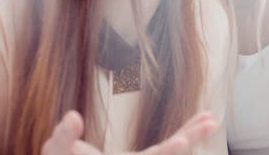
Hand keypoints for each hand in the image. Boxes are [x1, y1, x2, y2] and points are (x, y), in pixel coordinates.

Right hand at [42, 110, 217, 154]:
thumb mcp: (56, 150)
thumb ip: (64, 136)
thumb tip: (71, 117)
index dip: (166, 151)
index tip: (183, 142)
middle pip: (167, 154)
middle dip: (189, 137)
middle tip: (211, 123)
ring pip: (171, 147)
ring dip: (192, 133)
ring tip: (212, 120)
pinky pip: (168, 144)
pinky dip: (185, 132)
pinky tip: (200, 121)